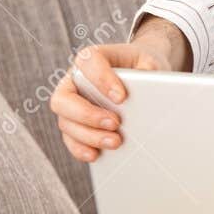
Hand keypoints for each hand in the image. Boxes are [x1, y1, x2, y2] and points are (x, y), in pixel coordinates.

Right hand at [48, 40, 168, 163]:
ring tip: (115, 141)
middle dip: (88, 115)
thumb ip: (147, 69)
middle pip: (64, 99)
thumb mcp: (149, 60)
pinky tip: (96, 154)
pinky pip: (70, 140)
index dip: (101, 80)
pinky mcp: (76, 124)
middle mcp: (73, 81)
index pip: (87, 63)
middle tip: (115, 123)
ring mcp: (71, 105)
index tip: (121, 97)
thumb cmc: (141, 65)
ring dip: (88, 136)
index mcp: (90, 58)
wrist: (140, 73)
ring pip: (66, 123)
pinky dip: (81, 149)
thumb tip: (147, 89)